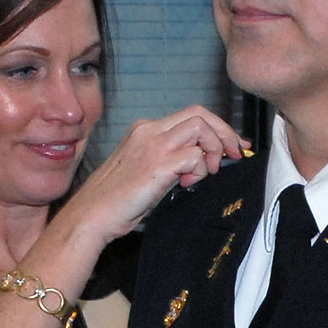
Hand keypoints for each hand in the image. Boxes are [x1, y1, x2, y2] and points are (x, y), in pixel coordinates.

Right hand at [57, 105, 248, 250]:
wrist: (92, 214)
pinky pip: (194, 155)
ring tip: (206, 173)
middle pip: (199, 113)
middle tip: (235, 155)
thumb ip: (172, 161)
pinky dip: (200, 169)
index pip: (190, 116)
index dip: (218, 128)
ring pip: (200, 127)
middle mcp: (149, 130)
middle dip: (225, 133)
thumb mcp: (148, 171)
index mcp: (145, 130)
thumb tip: (203, 161)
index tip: (233, 146)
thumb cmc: (117, 200)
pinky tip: (187, 182)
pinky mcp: (157, 164)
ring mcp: (152, 145)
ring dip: (213, 149)